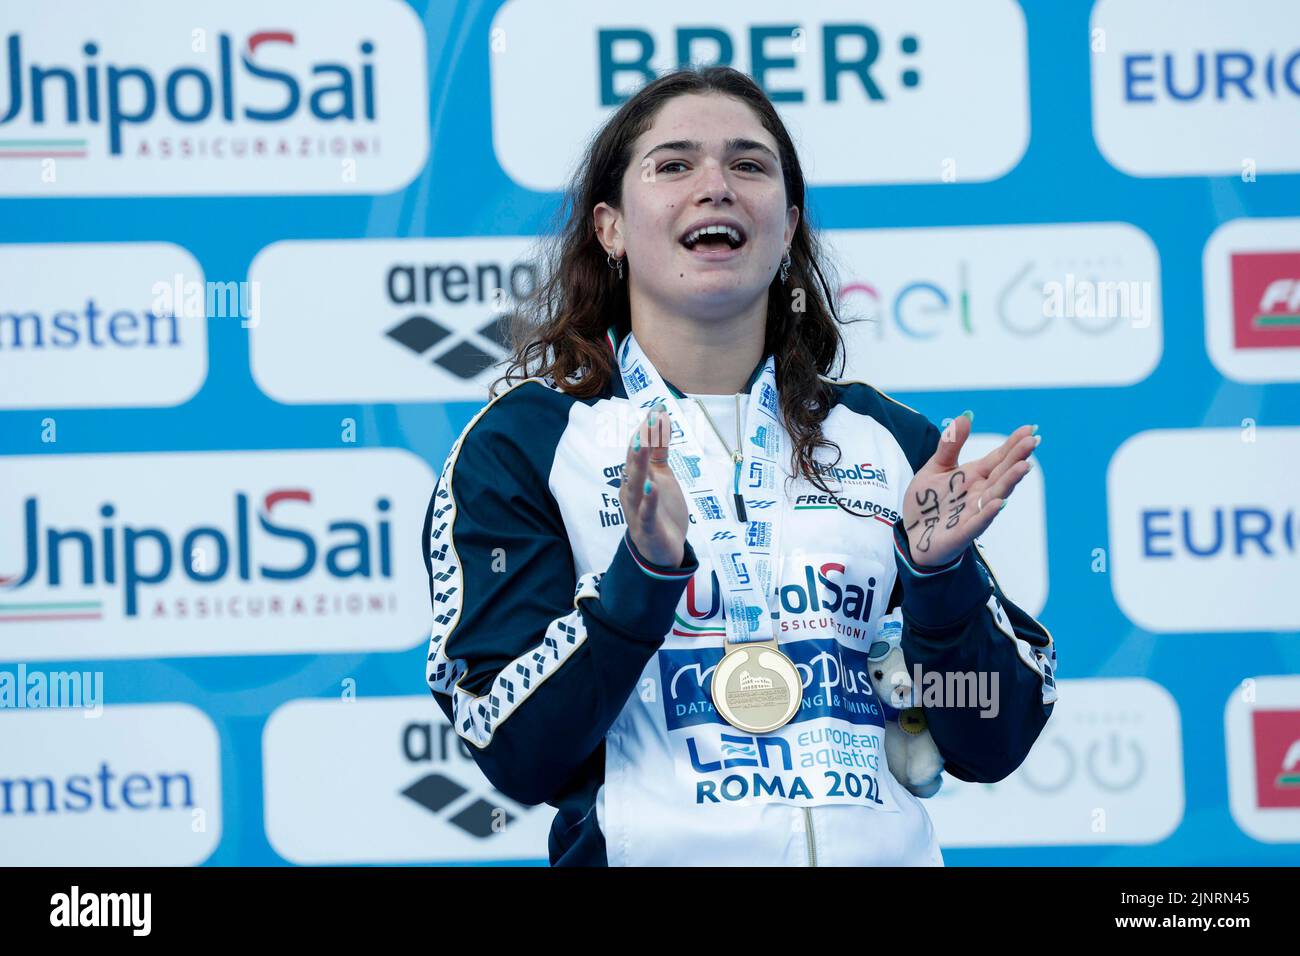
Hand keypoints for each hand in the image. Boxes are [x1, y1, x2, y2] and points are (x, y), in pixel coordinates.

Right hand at [621, 401, 689, 566]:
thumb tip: (660, 419)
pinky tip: (653, 486)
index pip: (637, 451)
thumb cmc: (660, 510)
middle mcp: (631, 492)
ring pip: (636, 486)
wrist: (663, 550)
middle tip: (649, 422)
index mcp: (634, 479)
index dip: (646, 431)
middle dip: (640, 443)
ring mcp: (637, 510)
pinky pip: (647, 512)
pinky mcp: (647, 528)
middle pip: (633, 465)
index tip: (657, 409)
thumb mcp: (661, 476)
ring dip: (638, 466)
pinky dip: (649, 499)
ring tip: (644, 446)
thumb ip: (659, 451)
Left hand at [901, 413, 1039, 568]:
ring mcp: (973, 513)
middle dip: (1016, 458)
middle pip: (1001, 474)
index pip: (998, 458)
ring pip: (995, 496)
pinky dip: (987, 513)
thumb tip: (966, 416)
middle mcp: (979, 493)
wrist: (912, 534)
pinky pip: (977, 523)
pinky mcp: (962, 533)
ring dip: (1009, 482)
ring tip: (1024, 466)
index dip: (1013, 445)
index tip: (1029, 429)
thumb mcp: (935, 467)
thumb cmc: (928, 502)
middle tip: (1032, 441)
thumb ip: (950, 445)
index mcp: (974, 477)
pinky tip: (998, 502)